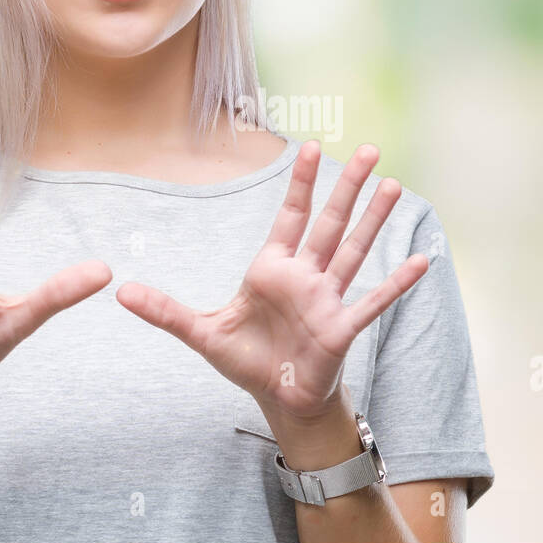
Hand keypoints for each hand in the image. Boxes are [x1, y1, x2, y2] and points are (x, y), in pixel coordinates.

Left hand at [115, 140, 427, 420]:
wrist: (277, 396)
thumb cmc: (246, 359)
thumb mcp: (201, 333)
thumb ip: (166, 312)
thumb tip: (121, 293)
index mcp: (273, 269)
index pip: (289, 216)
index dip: (300, 183)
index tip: (310, 147)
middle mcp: (306, 277)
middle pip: (329, 222)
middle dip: (348, 187)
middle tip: (369, 150)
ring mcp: (328, 299)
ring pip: (353, 251)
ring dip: (374, 220)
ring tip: (393, 186)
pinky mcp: (342, 328)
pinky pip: (373, 301)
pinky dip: (396, 282)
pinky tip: (422, 260)